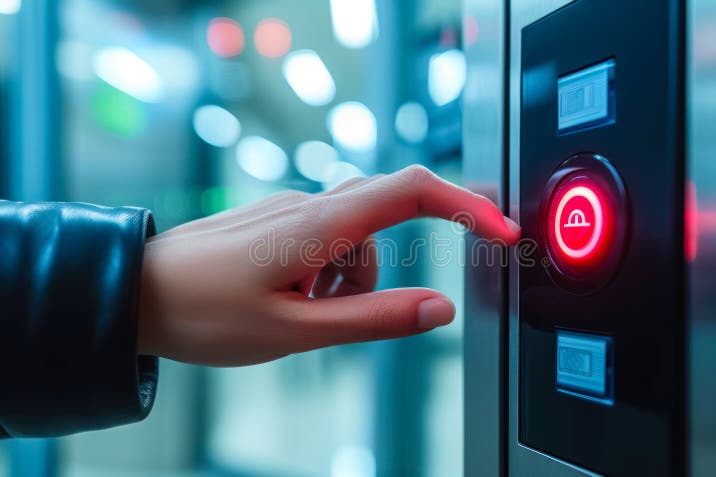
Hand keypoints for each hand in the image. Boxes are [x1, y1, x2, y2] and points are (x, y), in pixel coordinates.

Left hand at [137, 165, 519, 365]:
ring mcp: (291, 211)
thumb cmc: (202, 312)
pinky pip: (327, 243)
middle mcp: (310, 206)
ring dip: (347, 283)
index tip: (501, 231)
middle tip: (336, 313)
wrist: (133, 292)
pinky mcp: (278, 223)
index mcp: (320, 226)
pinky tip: (287, 302)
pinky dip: (326, 277)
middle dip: (381, 273)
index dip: (466, 205)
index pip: (412, 192)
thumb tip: (440, 310)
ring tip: (295, 316)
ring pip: (356, 241)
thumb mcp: (296, 331)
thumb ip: (374, 319)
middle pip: (386, 217)